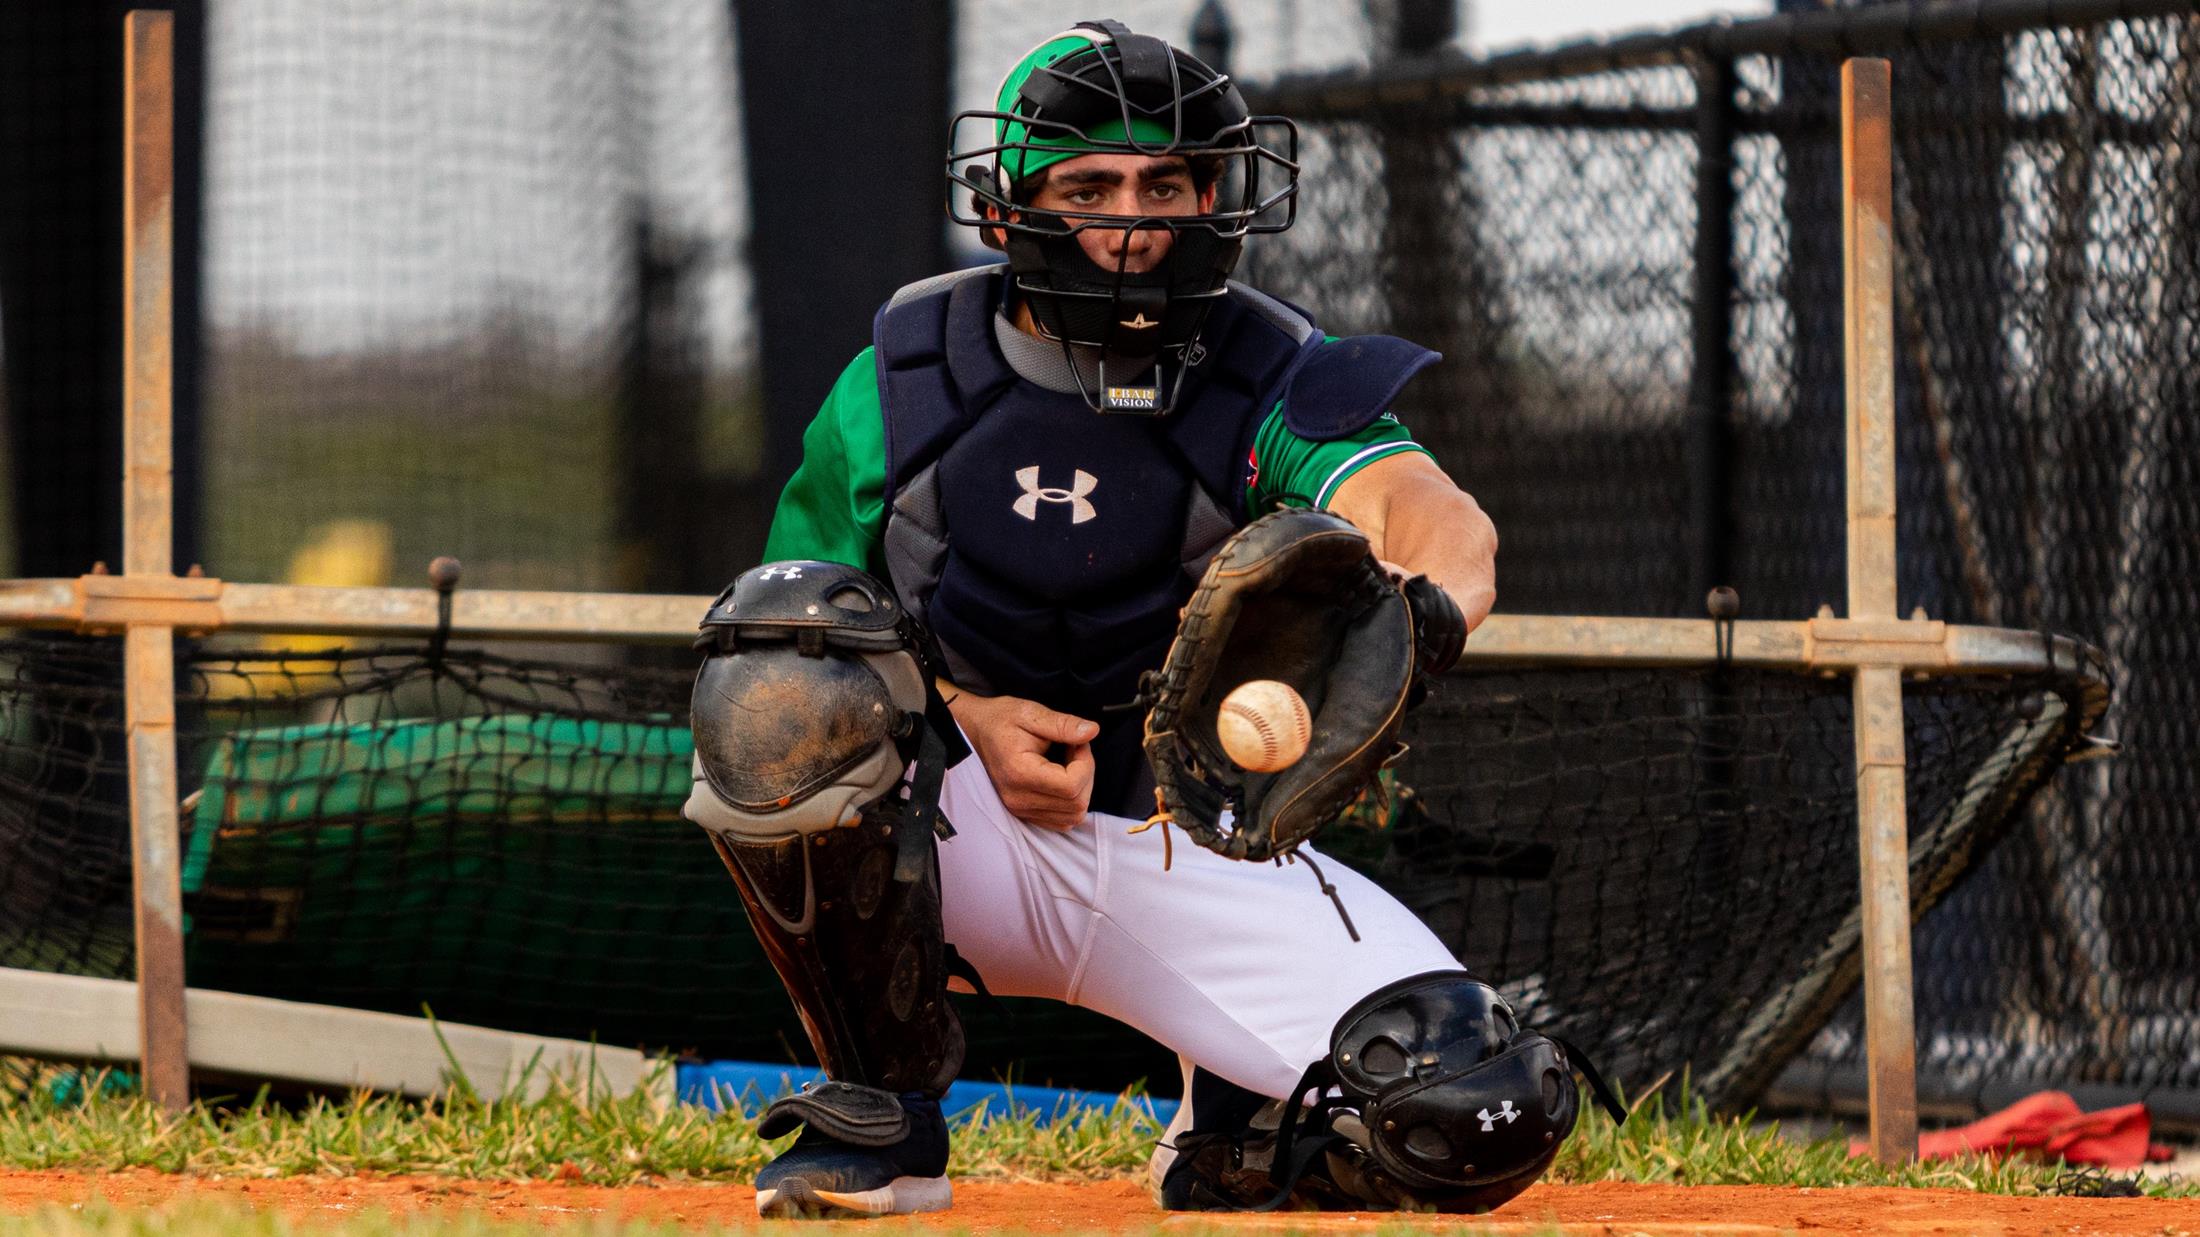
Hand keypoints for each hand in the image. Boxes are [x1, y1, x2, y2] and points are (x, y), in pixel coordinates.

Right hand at [945, 689, 1097, 830]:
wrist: (975, 733)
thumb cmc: (1000, 720)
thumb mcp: (1031, 713)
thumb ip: (1063, 724)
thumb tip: (1092, 731)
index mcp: (1020, 773)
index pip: (1072, 786)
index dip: (1086, 763)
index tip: (1079, 743)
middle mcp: (1019, 798)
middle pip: (1076, 803)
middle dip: (1086, 774)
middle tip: (1075, 749)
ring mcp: (1020, 809)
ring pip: (1073, 816)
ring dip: (1081, 789)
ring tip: (1069, 763)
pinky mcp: (1024, 813)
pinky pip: (1061, 820)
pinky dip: (1071, 802)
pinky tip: (1063, 778)